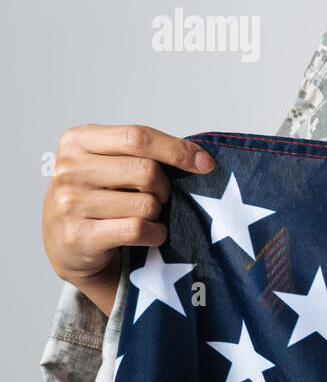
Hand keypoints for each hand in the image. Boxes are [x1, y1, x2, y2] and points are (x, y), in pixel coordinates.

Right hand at [42, 124, 213, 314]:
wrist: (67, 244)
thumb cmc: (100, 195)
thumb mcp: (111, 162)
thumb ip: (145, 152)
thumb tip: (203, 160)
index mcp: (77, 141)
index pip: (138, 137)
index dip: (177, 150)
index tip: (205, 163)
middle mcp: (67, 170)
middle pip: (146, 171)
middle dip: (164, 187)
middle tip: (158, 196)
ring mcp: (69, 204)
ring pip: (145, 204)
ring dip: (157, 213)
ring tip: (144, 216)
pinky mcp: (78, 236)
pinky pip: (138, 229)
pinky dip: (155, 233)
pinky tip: (149, 233)